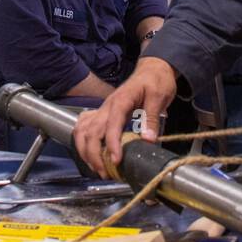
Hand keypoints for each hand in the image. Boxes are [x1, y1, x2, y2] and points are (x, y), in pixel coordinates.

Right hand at [74, 57, 177, 176]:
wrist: (152, 69)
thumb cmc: (157, 81)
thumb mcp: (159, 96)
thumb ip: (151, 117)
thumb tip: (148, 139)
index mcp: (121, 100)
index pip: (111, 124)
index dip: (112, 144)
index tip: (116, 160)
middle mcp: (107, 106)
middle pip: (92, 131)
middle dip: (94, 154)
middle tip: (105, 173)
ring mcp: (102, 109)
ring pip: (83, 130)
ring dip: (85, 151)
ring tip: (97, 168)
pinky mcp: (102, 112)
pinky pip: (84, 125)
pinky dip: (81, 140)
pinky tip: (87, 152)